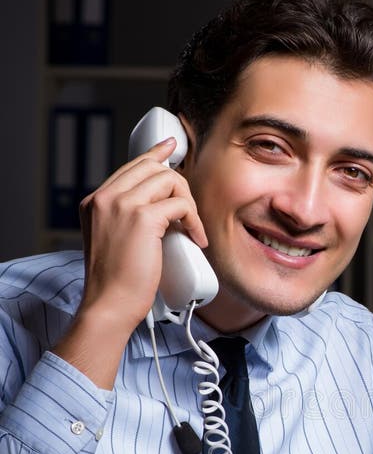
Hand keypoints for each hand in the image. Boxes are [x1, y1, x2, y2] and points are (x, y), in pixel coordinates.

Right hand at [52, 137, 208, 389]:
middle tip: (190, 212)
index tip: (172, 149)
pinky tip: (196, 238)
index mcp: (95, 202)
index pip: (131, 167)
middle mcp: (105, 197)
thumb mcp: (114, 242)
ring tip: (191, 230)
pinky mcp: (142, 218)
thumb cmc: (116, 283)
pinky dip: (194, 221)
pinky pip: (181, 204)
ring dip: (188, 204)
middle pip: (152, 167)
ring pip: (169, 180)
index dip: (156, 156)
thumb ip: (127, 221)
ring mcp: (122, 205)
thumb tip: (162, 209)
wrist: (109, 304)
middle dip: (180, 187)